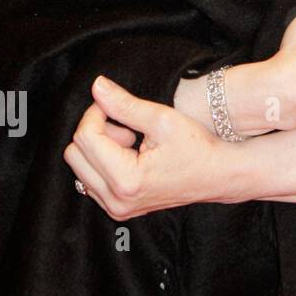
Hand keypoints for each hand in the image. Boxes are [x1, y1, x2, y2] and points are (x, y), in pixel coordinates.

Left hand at [65, 76, 234, 218]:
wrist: (219, 175)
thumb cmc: (198, 148)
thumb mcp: (163, 119)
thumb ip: (125, 104)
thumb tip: (97, 86)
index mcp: (126, 180)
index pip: (86, 138)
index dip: (96, 112)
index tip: (114, 103)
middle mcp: (116, 200)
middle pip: (75, 153)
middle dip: (97, 132)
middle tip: (128, 127)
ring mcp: (116, 208)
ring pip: (80, 166)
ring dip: (100, 148)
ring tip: (132, 142)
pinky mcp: (118, 208)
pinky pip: (90, 179)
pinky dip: (104, 162)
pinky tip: (130, 155)